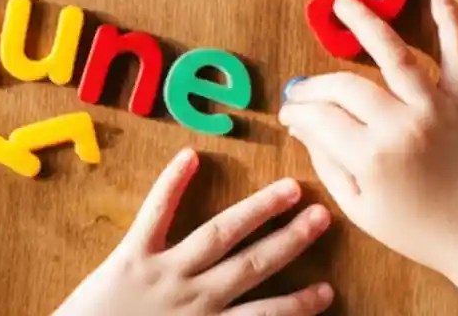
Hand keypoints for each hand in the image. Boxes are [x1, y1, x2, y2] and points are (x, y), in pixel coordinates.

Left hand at [55, 149, 333, 315]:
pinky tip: (191, 156)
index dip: (297, 304)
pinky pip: (154, 216)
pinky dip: (172, 185)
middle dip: (291, 241)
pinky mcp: (129, 259)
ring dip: (258, 212)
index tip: (328, 290)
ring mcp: (164, 275)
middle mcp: (194, 300)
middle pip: (253, 266)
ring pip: (220, 238)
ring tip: (289, 188)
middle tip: (324, 215)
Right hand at [279, 0, 457, 313]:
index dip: (298, 112)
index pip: (320, 118)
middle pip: (345, 86)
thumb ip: (328, 166)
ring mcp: (436, 108)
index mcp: (372, 157)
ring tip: (343, 3)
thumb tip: (303, 129)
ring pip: (395, 55)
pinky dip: (452, 24)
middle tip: (302, 89)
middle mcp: (401, 125)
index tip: (289, 112)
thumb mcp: (360, 210)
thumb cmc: (420, 231)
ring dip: (366, 23)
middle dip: (315, 85)